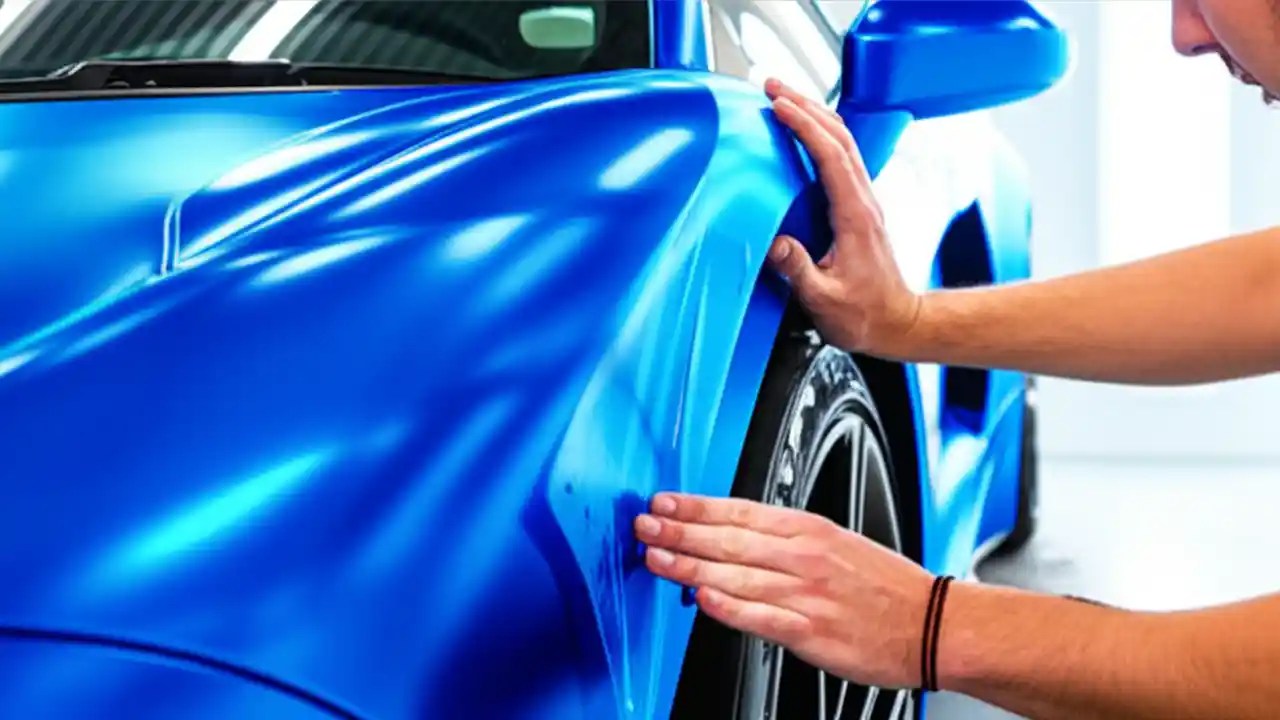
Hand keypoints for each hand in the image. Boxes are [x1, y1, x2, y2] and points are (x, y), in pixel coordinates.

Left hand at [634, 491, 935, 689]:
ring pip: (737, 576)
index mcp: (810, 530)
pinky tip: (703, 600)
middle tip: (644, 526)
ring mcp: (807, 594)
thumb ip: (786, 542)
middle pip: (729, 540)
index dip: (696, 507)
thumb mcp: (837, 543)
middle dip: (680, 532)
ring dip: (690, 566)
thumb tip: (734, 539)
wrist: (935, 624)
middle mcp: (805, 557)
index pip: (740, 512)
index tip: (663, 502)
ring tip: (656, 559)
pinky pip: (762, 617)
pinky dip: (730, 608)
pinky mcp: (812, 632)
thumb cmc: (887, 587)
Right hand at [764, 77, 922, 356]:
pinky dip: (819, 135)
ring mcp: (863, 201)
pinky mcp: (857, 207)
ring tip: (783, 97)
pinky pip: (839, 158)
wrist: (897, 323)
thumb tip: (774, 243)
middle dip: (806, 105)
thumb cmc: (864, 315)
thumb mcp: (825, 301)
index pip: (830, 156)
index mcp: (855, 216)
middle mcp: (863, 201)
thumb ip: (799, 271)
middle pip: (838, 136)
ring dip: (813, 114)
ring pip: (842, 142)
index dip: (804, 126)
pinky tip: (802, 132)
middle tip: (772, 86)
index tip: (778, 106)